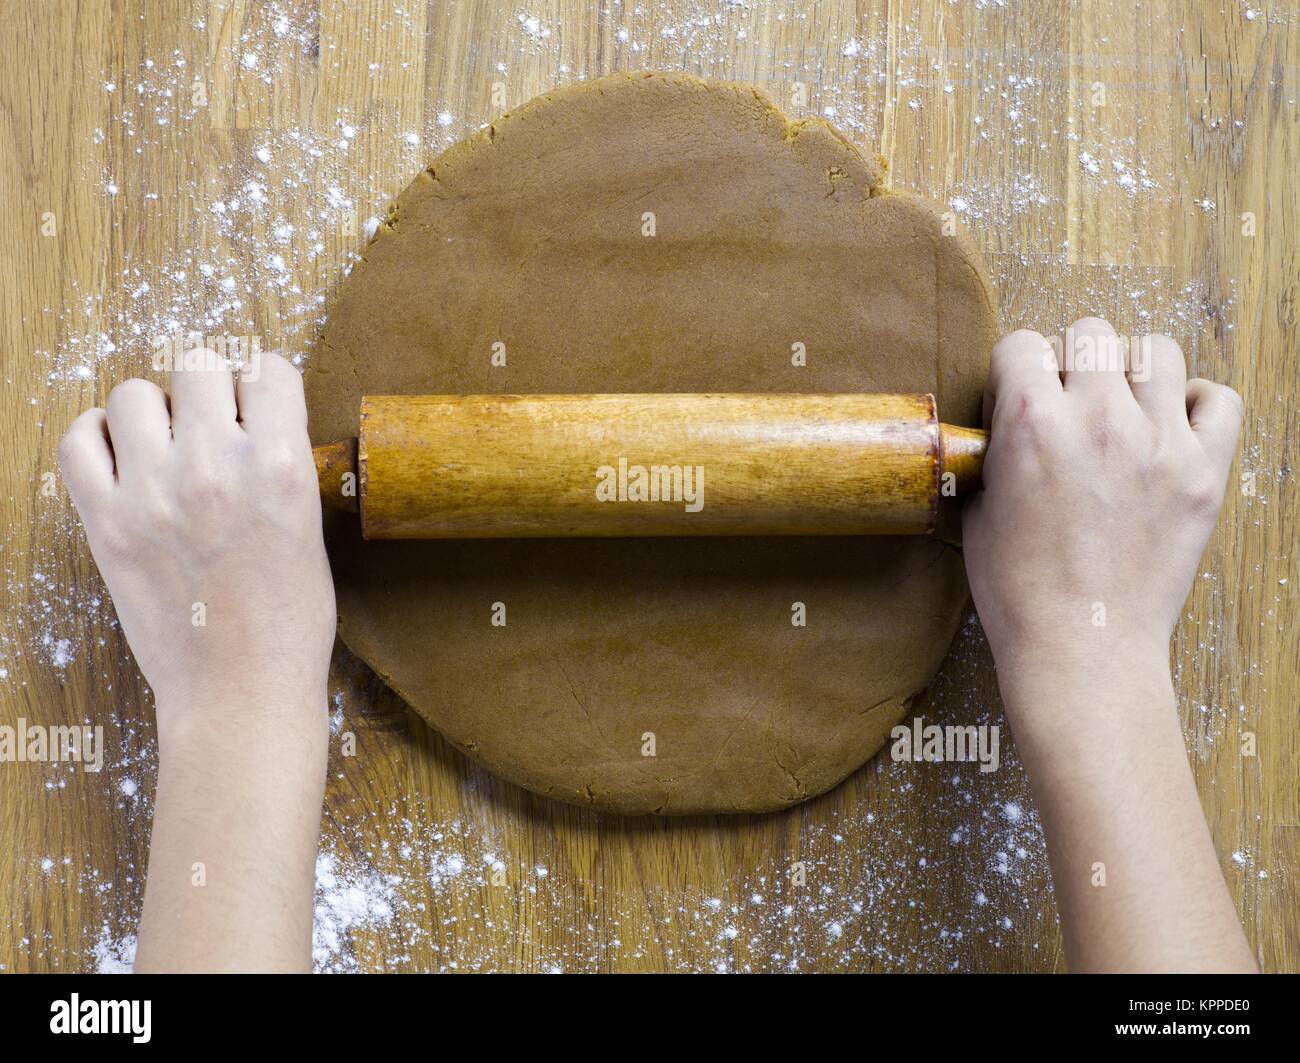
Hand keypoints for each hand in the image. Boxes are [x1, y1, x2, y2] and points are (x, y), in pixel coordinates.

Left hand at [58, 350, 334, 750]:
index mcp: (281, 466)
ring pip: (135, 393)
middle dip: (208, 391)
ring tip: (163, 446)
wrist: (241, 691)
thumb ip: (280, 467)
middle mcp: (216, 465)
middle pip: (199, 366)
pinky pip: (79, 439)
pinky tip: (120, 459)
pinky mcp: (106, 522)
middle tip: (209, 426)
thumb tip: (251, 424)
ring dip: (152, 412)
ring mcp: (154, 491)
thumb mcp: (310, 528)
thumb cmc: (288, 621)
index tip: (256, 404)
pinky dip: (96, 438)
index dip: (262, 384)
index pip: (268, 370)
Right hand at [962, 316, 1242, 675]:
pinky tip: (1172, 426)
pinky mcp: (1202, 472)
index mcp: (1030, 423)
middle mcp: (1098, 419)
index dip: (1015, 369)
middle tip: (1070, 401)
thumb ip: (993, 458)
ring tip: (1123, 407)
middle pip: (1091, 333)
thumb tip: (999, 434)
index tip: (1019, 396)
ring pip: (1156, 350)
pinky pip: (1219, 399)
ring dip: (1133, 371)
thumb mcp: (979, 513)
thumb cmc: (1019, 591)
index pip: (1022, 344)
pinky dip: (1197, 403)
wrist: (1081, 645)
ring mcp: (1158, 441)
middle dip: (1073, 360)